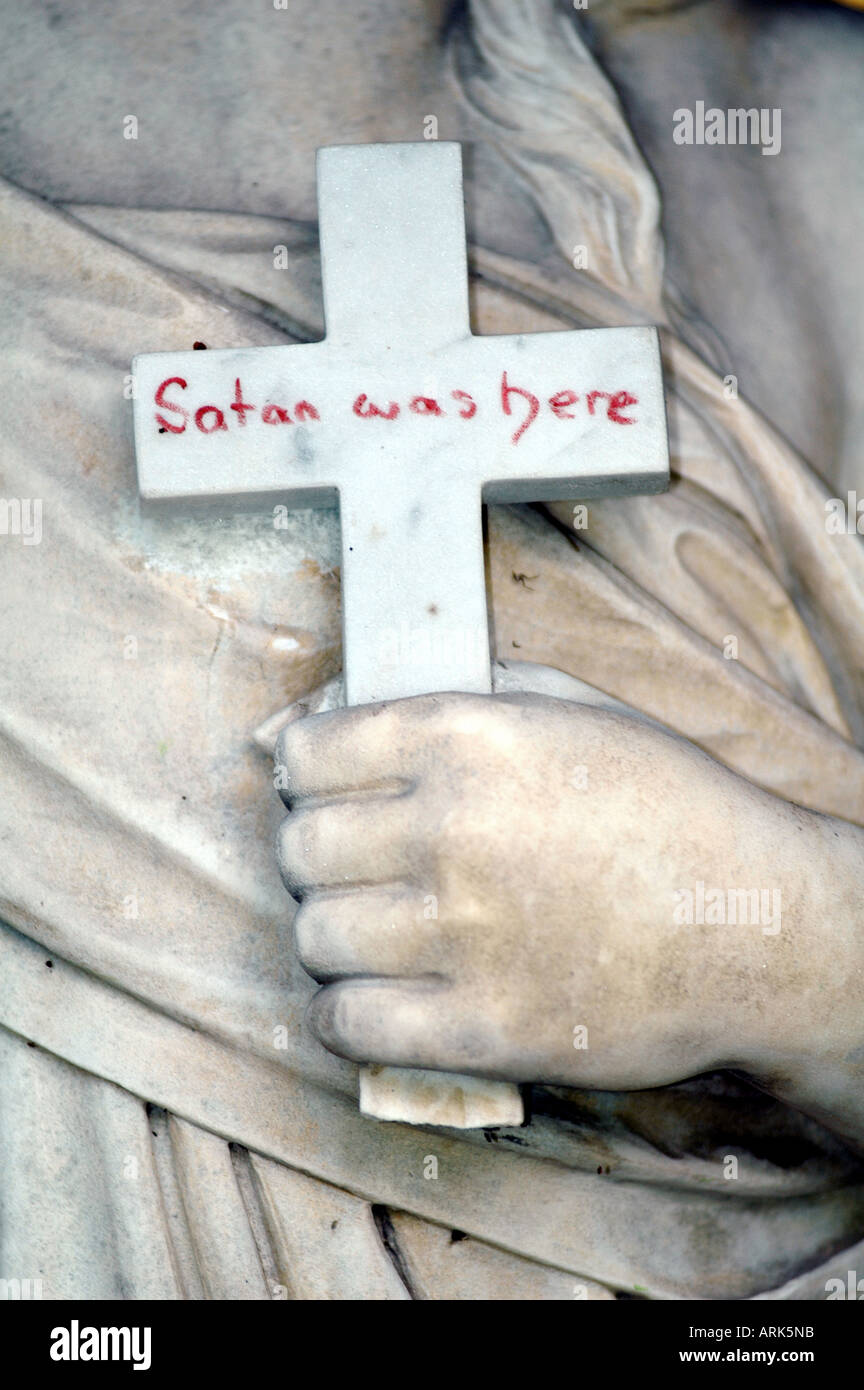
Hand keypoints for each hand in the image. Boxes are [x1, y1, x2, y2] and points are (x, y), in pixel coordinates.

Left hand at [275, 692, 859, 1099]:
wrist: (758, 926)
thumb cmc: (667, 809)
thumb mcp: (571, 711)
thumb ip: (447, 696)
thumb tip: (311, 717)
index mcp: (467, 738)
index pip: (305, 755)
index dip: (308, 774)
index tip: (329, 793)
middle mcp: (451, 829)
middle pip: (299, 848)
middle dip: (318, 855)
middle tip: (361, 866)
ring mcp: (464, 935)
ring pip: (314, 936)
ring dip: (335, 934)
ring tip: (380, 931)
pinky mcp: (483, 1029)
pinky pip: (349, 1023)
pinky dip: (346, 1013)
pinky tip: (377, 996)